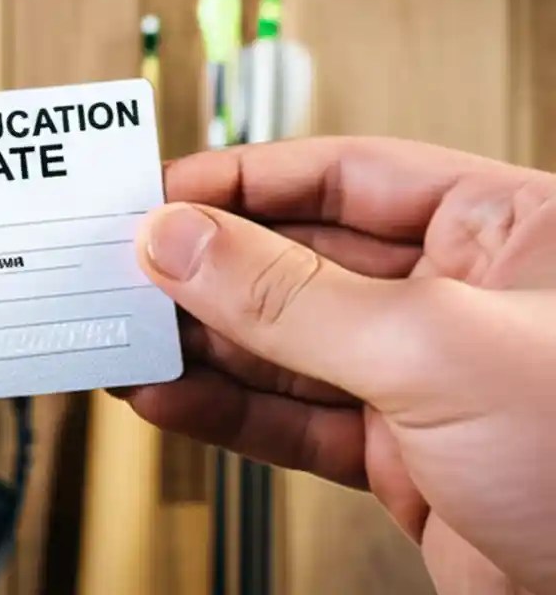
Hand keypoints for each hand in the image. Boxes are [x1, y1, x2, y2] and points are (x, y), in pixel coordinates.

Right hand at [122, 137, 555, 594]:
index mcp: (506, 229)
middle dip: (209, 269)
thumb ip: (292, 297)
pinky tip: (169, 397)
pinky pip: (292, 420)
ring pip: (286, 346)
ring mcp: (428, 382)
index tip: (162, 194)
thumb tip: (185, 242)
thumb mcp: (435, 349)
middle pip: (303, 260)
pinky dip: (224, 412)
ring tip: (130, 336)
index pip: (348, 174)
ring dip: (202, 344)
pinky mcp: (402, 459)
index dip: (245, 180)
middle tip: (127, 270)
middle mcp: (462, 298)